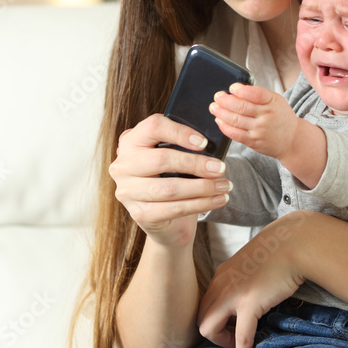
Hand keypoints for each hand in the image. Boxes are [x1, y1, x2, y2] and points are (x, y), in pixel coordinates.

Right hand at [110, 113, 232, 249]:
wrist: (165, 220)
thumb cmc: (171, 179)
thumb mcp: (173, 157)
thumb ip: (182, 146)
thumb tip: (212, 143)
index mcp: (131, 142)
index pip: (153, 127)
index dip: (180, 132)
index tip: (204, 143)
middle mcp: (123, 165)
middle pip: (162, 159)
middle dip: (196, 163)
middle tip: (221, 168)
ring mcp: (128, 192)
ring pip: (170, 188)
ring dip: (203, 187)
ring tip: (224, 185)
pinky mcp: (139, 214)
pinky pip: (174, 208)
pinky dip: (200, 204)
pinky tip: (217, 200)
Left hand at [197, 211, 308, 347]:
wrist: (294, 243)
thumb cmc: (278, 253)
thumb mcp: (250, 264)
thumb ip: (242, 279)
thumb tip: (247, 294)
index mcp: (220, 275)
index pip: (203, 306)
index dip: (215, 321)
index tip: (233, 326)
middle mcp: (220, 284)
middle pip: (200, 319)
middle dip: (214, 334)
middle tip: (235, 337)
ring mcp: (233, 294)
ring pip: (208, 329)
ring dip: (222, 343)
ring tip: (240, 346)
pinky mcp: (250, 303)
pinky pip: (241, 337)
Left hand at [210, 83, 299, 160]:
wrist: (291, 140)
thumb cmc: (281, 118)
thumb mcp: (276, 101)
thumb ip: (259, 95)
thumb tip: (237, 90)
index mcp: (273, 103)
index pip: (256, 94)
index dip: (241, 90)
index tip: (232, 87)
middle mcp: (267, 116)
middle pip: (242, 107)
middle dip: (225, 100)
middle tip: (217, 96)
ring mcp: (259, 130)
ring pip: (236, 120)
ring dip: (221, 112)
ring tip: (214, 107)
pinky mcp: (253, 141)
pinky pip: (235, 134)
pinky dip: (224, 127)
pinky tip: (219, 120)